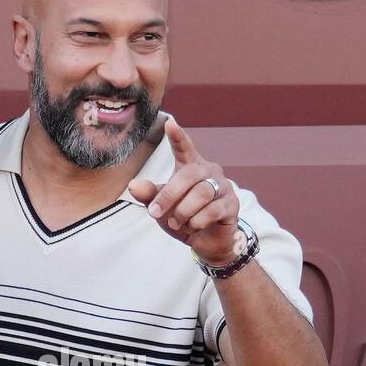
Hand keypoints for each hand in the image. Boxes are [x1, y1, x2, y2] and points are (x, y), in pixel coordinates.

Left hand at [128, 117, 242, 265]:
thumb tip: (133, 185)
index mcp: (190, 166)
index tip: (170, 123)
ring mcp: (223, 186)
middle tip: (155, 213)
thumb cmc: (183, 217)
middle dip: (169, 195)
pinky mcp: (232, 204)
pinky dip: (196, 222)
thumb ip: (149, 195)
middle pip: (189, 174)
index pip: (184, 147)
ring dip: (183, 212)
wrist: (205, 242)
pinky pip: (212, 210)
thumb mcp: (161, 207)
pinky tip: (193, 226)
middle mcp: (209, 172)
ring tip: (177, 222)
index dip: (177, 136)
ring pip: (201, 193)